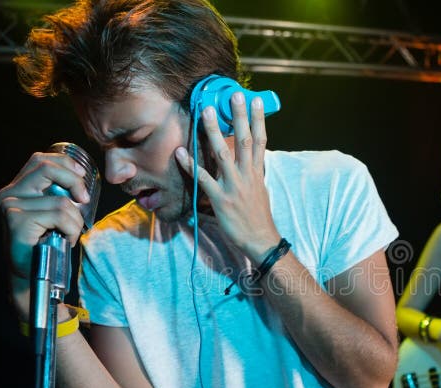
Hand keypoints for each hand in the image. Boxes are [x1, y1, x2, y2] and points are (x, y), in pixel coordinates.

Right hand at [0, 152, 89, 277]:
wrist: (31, 275)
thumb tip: (81, 176)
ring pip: (61, 201)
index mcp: (17, 188)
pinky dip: (72, 229)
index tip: (82, 175)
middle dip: (74, 181)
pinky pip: (60, 216)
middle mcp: (9, 194)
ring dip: (76, 220)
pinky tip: (66, 240)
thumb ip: (57, 193)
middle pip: (47, 168)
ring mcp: (11, 207)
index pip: (40, 160)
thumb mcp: (51, 212)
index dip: (65, 163)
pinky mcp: (18, 222)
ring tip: (69, 233)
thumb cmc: (46, 243)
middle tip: (84, 200)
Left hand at [175, 91, 279, 263]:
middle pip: (244, 140)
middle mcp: (247, 175)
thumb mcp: (260, 189)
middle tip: (235, 95)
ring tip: (206, 112)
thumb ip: (253, 172)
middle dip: (240, 117)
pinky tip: (180, 152)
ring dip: (214, 132)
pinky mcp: (220, 199)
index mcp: (257, 172)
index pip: (260, 140)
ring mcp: (234, 186)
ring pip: (223, 154)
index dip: (258, 120)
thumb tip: (251, 158)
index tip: (255, 101)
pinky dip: (191, 165)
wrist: (260, 239)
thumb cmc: (258, 216)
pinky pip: (203, 179)